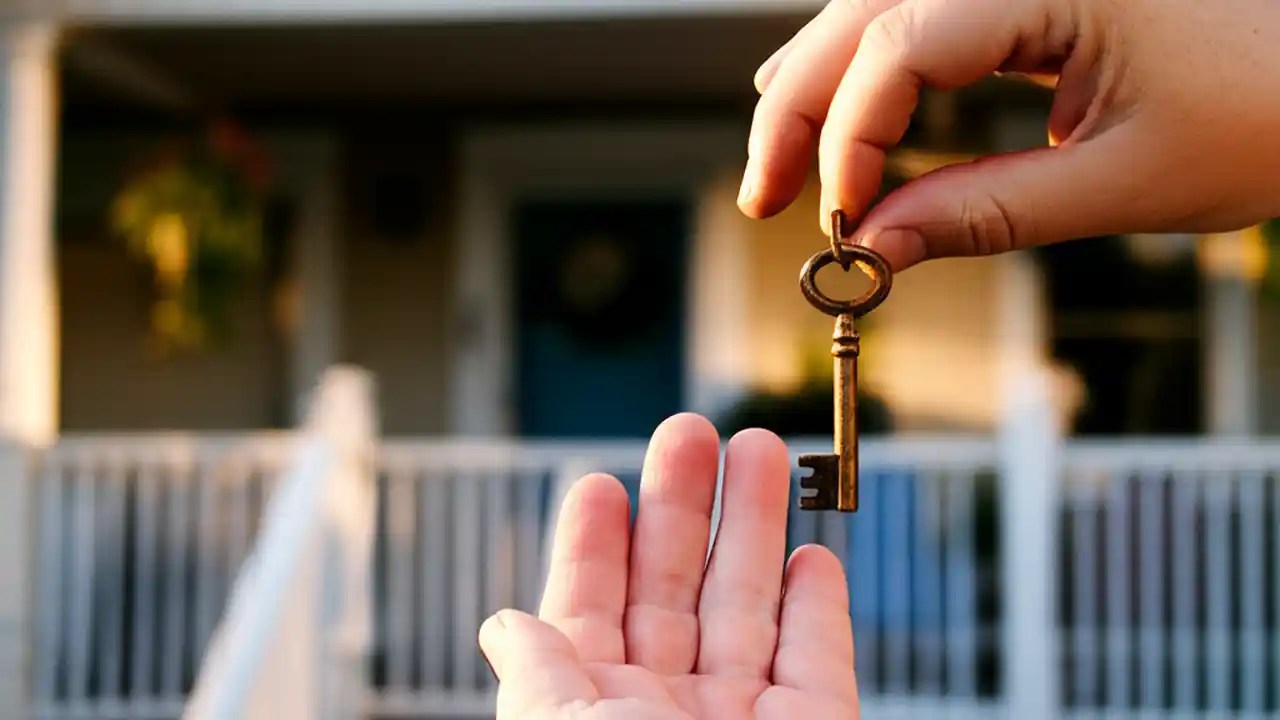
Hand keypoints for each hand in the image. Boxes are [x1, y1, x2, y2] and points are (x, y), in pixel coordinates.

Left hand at [478, 414, 857, 718]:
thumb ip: (538, 677)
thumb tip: (503, 623)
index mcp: (592, 714)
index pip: (590, 611)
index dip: (595, 544)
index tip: (600, 483)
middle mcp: (665, 716)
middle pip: (675, 589)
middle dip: (683, 508)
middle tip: (690, 433)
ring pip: (748, 607)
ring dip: (756, 529)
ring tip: (760, 454)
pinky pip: (816, 661)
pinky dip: (817, 607)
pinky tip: (810, 556)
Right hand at [739, 0, 1279, 270]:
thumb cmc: (1275, 108)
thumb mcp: (1126, 179)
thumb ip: (986, 212)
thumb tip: (876, 248)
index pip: (901, 44)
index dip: (849, 136)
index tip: (838, 220)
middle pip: (865, 13)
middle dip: (800, 106)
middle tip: (763, 196)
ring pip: (880, 6)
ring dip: (820, 80)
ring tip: (778, 156)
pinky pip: (923, 11)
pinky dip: (872, 63)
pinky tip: (839, 99)